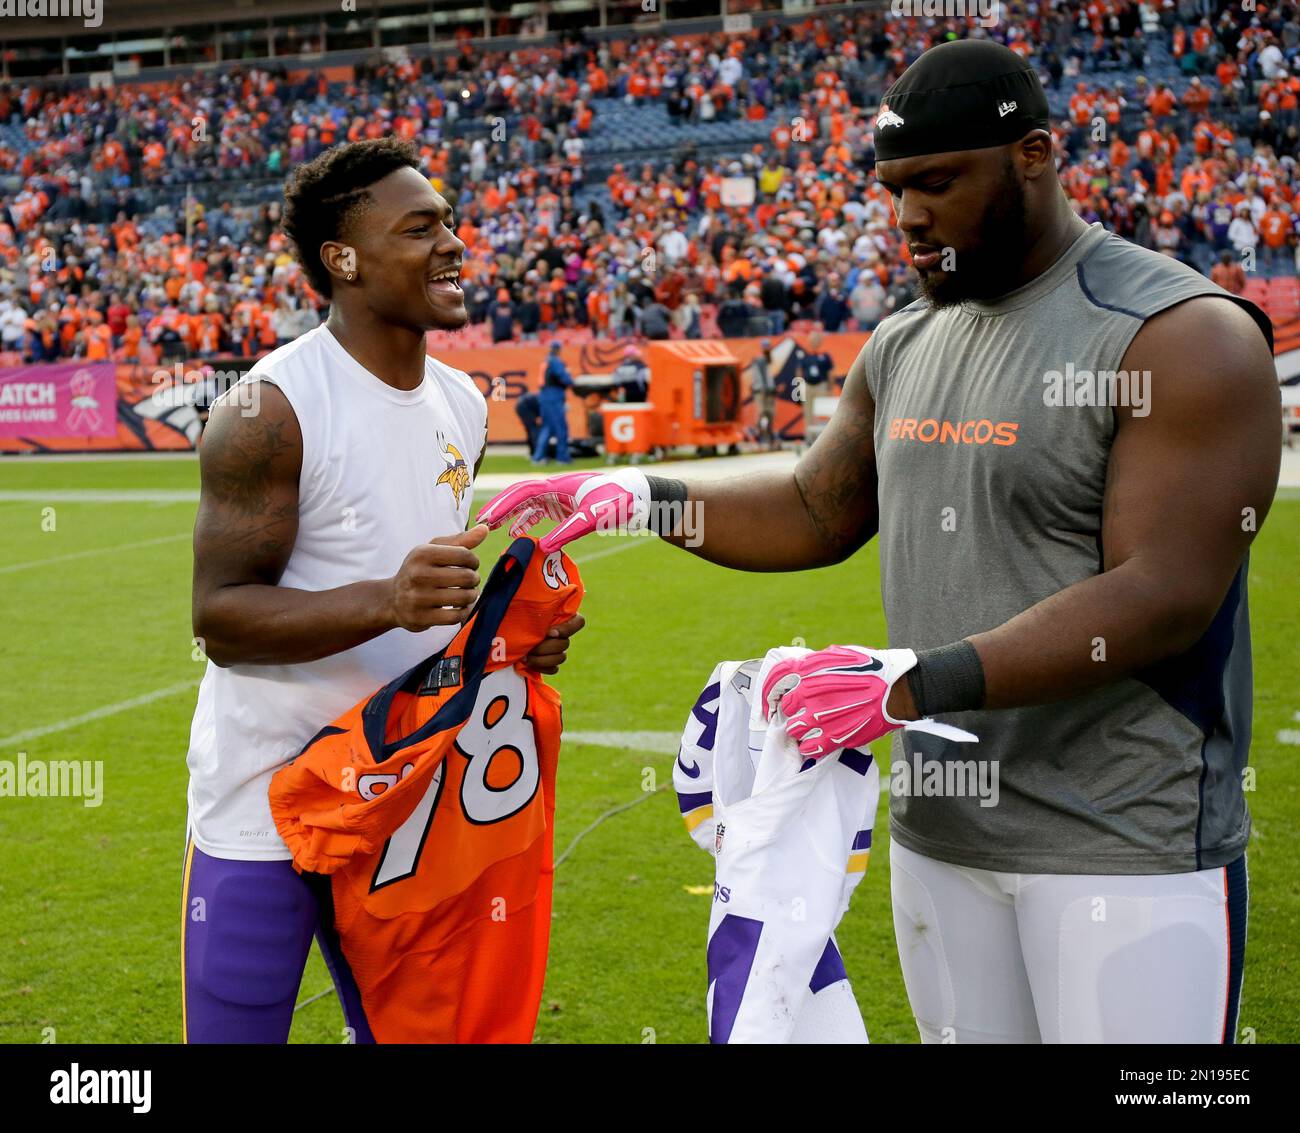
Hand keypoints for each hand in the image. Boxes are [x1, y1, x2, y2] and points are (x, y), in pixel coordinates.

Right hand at [388, 525, 486, 631]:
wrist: (392, 599)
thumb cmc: (420, 570)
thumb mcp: (434, 550)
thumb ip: (460, 540)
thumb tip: (485, 529)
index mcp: (422, 554)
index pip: (464, 554)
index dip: (474, 561)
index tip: (470, 565)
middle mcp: (418, 575)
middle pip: (466, 577)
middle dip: (474, 579)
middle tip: (470, 581)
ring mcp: (418, 598)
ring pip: (463, 597)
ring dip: (471, 596)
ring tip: (466, 593)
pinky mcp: (421, 618)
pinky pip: (455, 617)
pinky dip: (463, 612)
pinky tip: (459, 607)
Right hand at [477, 468, 650, 552]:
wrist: (638, 497)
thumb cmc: (618, 502)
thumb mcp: (594, 518)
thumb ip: (568, 532)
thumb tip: (543, 548)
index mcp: (558, 486)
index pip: (522, 493)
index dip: (502, 506)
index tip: (486, 519)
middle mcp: (555, 488)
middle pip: (519, 495)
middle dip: (499, 508)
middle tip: (480, 523)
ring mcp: (560, 496)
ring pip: (527, 503)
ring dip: (510, 514)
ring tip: (491, 529)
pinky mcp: (566, 505)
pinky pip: (539, 511)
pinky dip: (526, 520)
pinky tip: (516, 533)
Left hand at [523, 613, 584, 674]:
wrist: (507, 634)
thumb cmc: (519, 617)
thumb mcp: (529, 611)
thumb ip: (541, 613)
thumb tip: (547, 623)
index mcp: (563, 618)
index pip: (579, 622)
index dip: (566, 630)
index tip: (549, 633)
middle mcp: (563, 634)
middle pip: (565, 644)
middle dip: (545, 647)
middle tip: (530, 647)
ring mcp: (559, 650)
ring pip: (561, 658)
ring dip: (541, 659)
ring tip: (525, 657)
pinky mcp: (552, 663)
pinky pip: (554, 669)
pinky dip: (541, 667)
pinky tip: (529, 663)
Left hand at [761, 645, 977, 759]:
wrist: (897, 688)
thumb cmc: (871, 668)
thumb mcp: (838, 655)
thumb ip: (814, 663)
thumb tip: (797, 670)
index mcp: (809, 670)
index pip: (774, 681)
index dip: (767, 694)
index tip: (769, 703)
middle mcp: (809, 692)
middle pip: (785, 708)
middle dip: (791, 711)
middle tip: (802, 714)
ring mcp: (820, 717)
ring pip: (793, 730)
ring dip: (799, 730)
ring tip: (812, 728)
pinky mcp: (834, 737)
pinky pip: (809, 748)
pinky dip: (809, 747)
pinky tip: (816, 742)